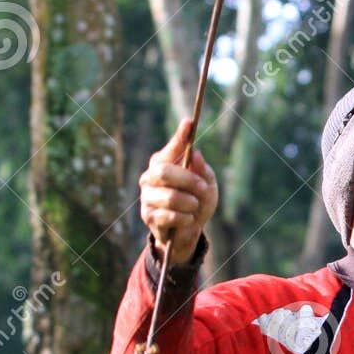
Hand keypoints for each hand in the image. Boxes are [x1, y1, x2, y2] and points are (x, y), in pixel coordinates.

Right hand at [139, 116, 218, 266]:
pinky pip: (170, 215)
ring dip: (191, 204)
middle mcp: (151, 176)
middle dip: (189, 181)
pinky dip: (185, 218)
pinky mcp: (148, 215)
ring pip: (171, 196)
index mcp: (165, 163)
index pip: (173, 147)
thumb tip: (194, 154)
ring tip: (194, 208)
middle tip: (203, 189)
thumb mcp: (207, 184)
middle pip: (165, 171)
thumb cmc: (197, 201)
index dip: (180, 136)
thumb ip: (202, 169)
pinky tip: (188, 219)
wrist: (189, 231)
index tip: (190, 123)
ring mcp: (147, 195)